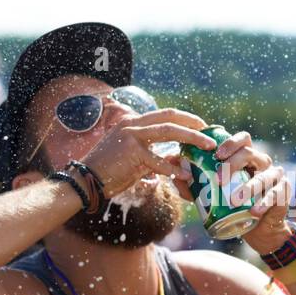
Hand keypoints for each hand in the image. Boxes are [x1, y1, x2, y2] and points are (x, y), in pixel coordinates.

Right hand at [83, 108, 216, 197]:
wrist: (86, 180)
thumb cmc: (110, 171)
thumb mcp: (134, 158)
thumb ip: (154, 155)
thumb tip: (176, 160)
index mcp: (133, 122)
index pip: (165, 114)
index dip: (186, 118)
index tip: (201, 126)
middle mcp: (133, 124)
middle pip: (170, 117)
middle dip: (193, 124)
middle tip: (210, 133)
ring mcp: (132, 136)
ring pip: (168, 131)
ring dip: (191, 138)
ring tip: (207, 146)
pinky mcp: (132, 152)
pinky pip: (158, 160)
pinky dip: (173, 168)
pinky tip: (185, 175)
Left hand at [183, 130, 293, 254]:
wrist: (258, 229)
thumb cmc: (233, 207)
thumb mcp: (210, 195)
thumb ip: (191, 181)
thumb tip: (169, 163)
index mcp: (246, 157)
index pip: (242, 139)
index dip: (230, 143)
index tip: (215, 154)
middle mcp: (262, 163)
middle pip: (250, 153)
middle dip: (233, 164)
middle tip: (218, 179)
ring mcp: (276, 176)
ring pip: (265, 175)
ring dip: (249, 186)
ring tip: (235, 199)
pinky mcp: (284, 193)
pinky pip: (276, 195)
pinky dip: (264, 202)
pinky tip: (254, 210)